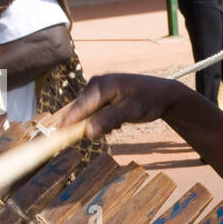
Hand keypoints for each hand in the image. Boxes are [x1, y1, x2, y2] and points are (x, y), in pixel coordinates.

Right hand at [53, 73, 183, 138]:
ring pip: (86, 114)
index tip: (59, 139)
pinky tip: (117, 121)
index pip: (79, 107)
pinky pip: (93, 113)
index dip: (69, 124)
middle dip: (89, 125)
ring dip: (98, 124)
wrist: (163, 94)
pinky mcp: (101, 97)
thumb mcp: (131, 111)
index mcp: (101, 85)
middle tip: (112, 130)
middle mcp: (95, 84)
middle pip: (80, 111)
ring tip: (118, 124)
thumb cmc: (149, 100)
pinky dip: (102, 121)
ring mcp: (97, 90)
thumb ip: (109, 120)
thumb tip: (87, 132)